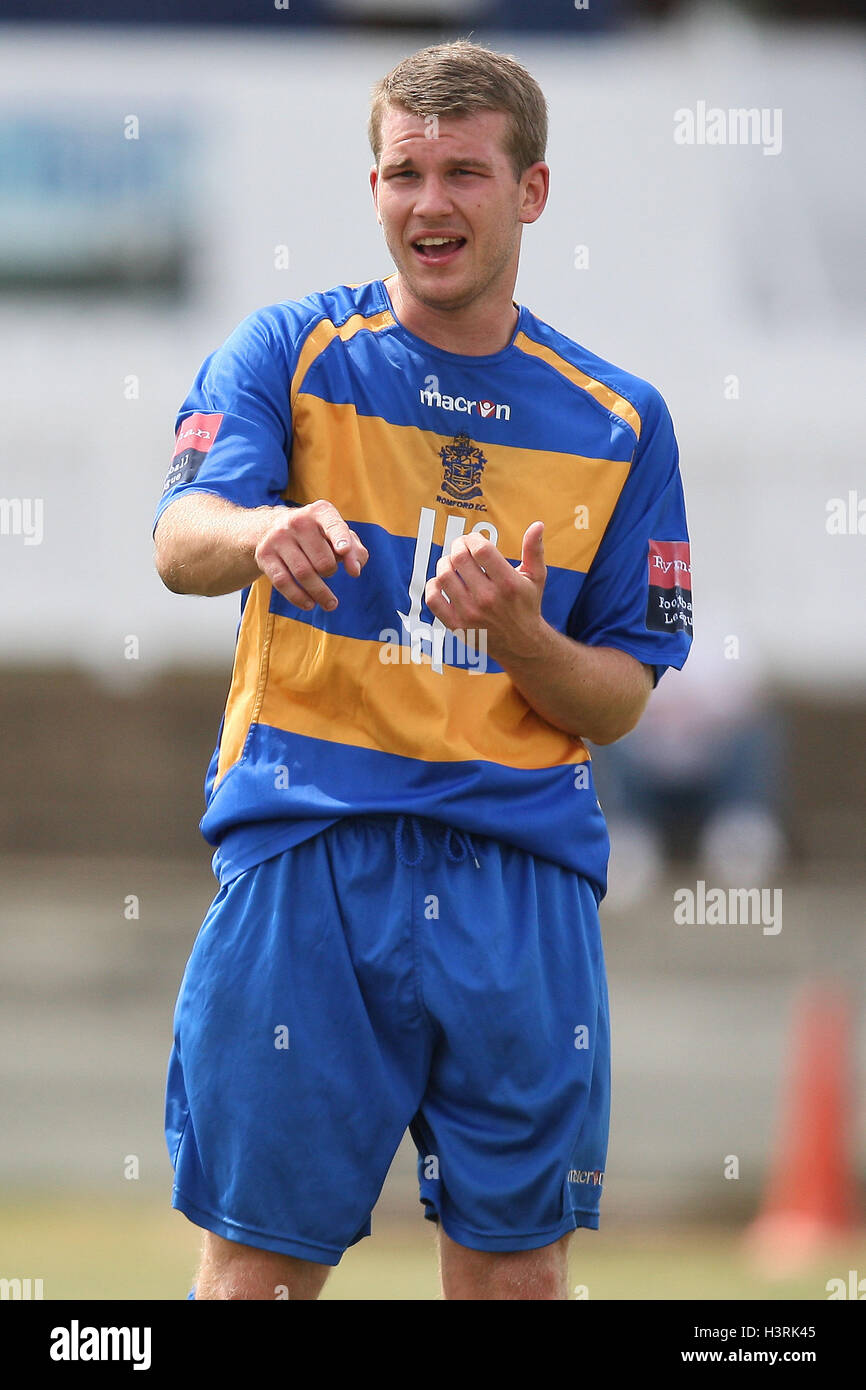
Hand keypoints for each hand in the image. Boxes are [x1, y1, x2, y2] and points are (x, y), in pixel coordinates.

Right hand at [255, 499, 368, 610]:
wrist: (271, 528)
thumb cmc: (316, 536)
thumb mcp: (337, 536)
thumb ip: (355, 550)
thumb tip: (355, 570)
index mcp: (320, 512)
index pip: (333, 524)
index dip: (340, 538)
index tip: (344, 551)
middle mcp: (297, 521)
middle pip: (323, 560)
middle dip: (331, 572)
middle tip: (330, 572)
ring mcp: (278, 538)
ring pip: (304, 574)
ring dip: (320, 593)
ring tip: (330, 603)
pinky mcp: (264, 556)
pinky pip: (283, 582)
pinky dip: (299, 598)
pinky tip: (310, 604)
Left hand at [424, 520, 547, 662]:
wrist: (521, 643)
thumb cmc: (527, 605)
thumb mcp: (536, 577)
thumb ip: (534, 550)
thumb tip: (537, 525)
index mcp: (508, 584)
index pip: (480, 550)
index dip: (472, 538)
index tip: (473, 539)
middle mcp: (488, 599)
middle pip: (459, 559)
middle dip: (458, 546)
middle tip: (460, 546)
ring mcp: (470, 614)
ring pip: (444, 576)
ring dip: (444, 563)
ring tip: (451, 562)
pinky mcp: (457, 626)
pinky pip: (434, 600)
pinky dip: (433, 585)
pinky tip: (441, 581)